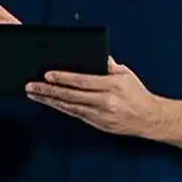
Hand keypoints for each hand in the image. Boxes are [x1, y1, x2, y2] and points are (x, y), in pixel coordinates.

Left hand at [26, 57, 160, 136]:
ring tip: (34, 94)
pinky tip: (50, 103)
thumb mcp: (126, 74)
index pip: (82, 81)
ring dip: (49, 101)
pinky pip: (75, 115)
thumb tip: (96, 57)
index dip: (63, 78)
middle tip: (31, 86)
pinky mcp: (97, 124)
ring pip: (69, 107)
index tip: (47, 75)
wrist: (149, 119)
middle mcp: (104, 102)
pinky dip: (61, 108)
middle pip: (70, 96)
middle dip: (48, 91)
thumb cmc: (138, 94)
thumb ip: (109, 65)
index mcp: (111, 86)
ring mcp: (99, 115)